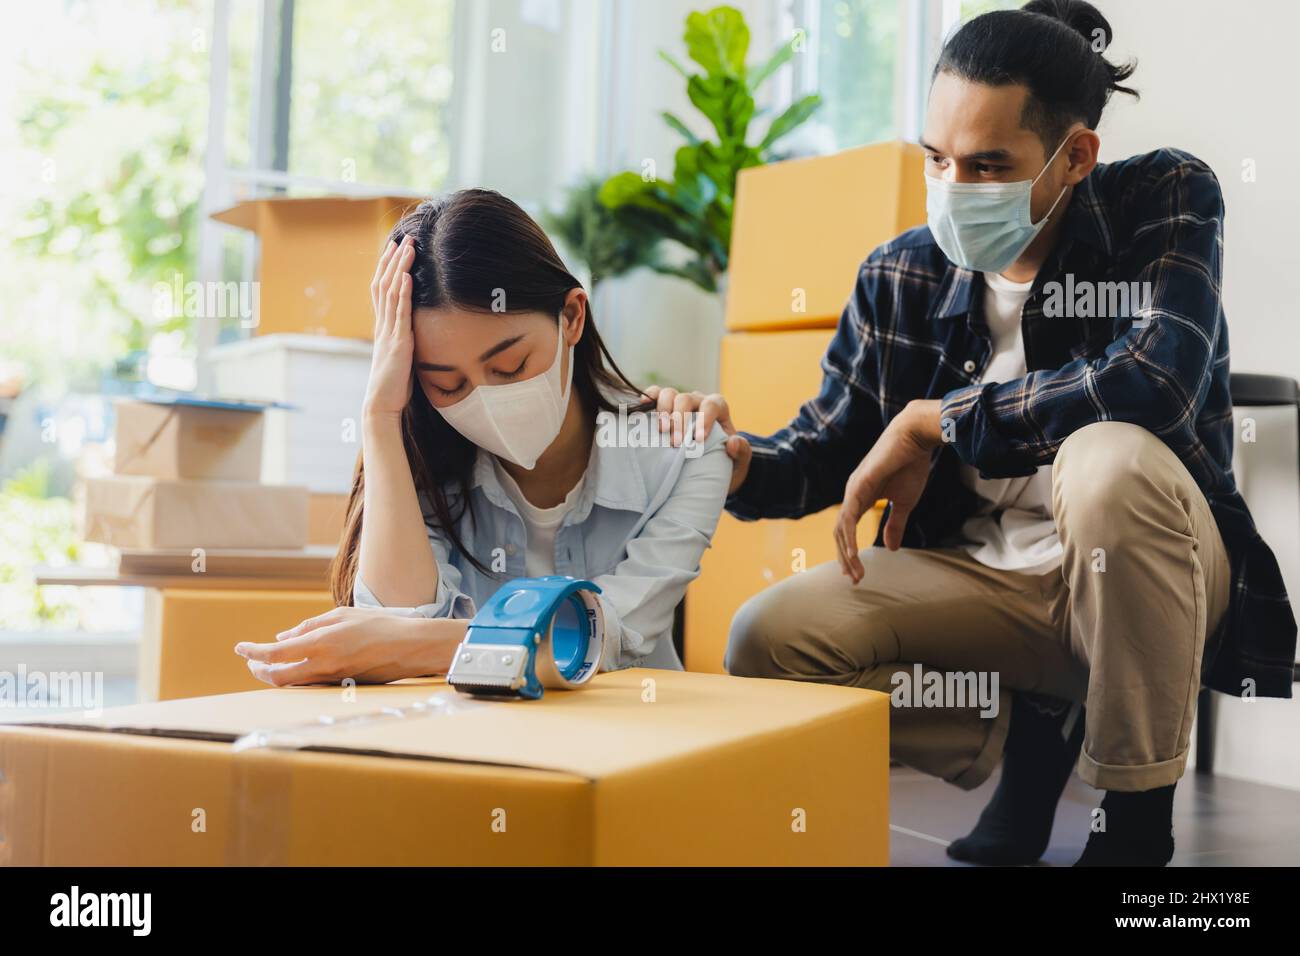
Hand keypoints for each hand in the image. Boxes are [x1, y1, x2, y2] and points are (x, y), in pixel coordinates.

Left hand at [234, 606, 465, 686]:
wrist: (411, 648)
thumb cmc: (380, 625)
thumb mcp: (341, 615)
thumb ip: (309, 626)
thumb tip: (283, 636)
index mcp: (321, 645)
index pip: (275, 654)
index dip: (253, 652)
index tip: (240, 648)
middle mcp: (323, 666)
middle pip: (278, 678)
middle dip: (259, 671)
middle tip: (251, 661)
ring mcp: (333, 679)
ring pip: (293, 684)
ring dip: (276, 675)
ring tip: (268, 666)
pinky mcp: (342, 684)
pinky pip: (310, 684)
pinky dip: (296, 677)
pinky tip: (296, 667)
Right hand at [363, 236, 415, 418]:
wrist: (381, 403)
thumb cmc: (393, 384)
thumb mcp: (400, 356)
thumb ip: (405, 339)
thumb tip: (414, 331)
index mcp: (383, 326)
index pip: (382, 289)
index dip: (387, 267)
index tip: (395, 248)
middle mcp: (383, 325)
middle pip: (384, 284)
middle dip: (394, 260)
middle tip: (403, 238)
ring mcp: (389, 332)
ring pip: (391, 293)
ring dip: (400, 268)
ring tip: (408, 248)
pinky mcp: (398, 342)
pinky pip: (400, 313)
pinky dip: (403, 293)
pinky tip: (406, 277)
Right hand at [644, 385, 751, 494]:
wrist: (706, 471)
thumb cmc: (723, 464)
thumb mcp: (738, 463)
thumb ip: (741, 452)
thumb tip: (732, 442)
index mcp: (718, 409)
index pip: (712, 405)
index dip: (705, 418)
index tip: (698, 439)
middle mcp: (697, 401)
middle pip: (686, 399)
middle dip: (681, 419)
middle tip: (676, 443)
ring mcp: (678, 403)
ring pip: (669, 394)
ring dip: (663, 411)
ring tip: (662, 431)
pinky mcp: (662, 408)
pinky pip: (654, 396)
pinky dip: (648, 398)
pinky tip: (643, 406)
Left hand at [834, 399, 942, 583]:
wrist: (916, 438)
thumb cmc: (911, 466)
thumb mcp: (904, 503)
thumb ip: (894, 524)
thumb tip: (890, 549)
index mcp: (860, 498)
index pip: (848, 531)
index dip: (850, 553)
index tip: (857, 574)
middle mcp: (852, 494)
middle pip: (840, 533)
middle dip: (845, 559)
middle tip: (853, 580)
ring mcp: (853, 489)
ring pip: (842, 528)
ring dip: (846, 553)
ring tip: (854, 573)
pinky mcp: (859, 485)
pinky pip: (849, 517)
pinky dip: (849, 537)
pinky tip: (852, 554)